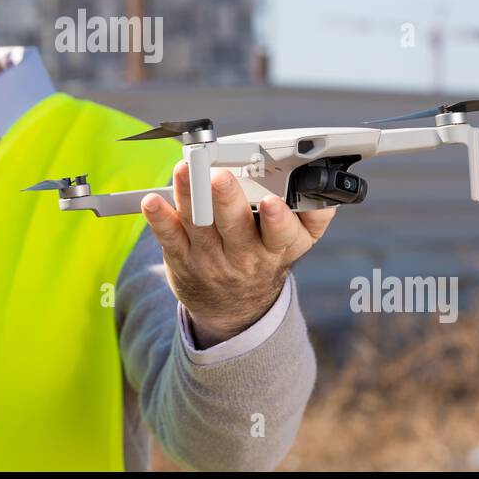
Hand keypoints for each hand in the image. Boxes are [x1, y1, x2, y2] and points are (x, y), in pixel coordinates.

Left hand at [140, 160, 336, 348]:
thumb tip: (327, 186)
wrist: (235, 307)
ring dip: (189, 196)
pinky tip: (152, 202)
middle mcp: (243, 254)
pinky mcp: (181, 257)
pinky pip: (168, 237)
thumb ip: (315, 213)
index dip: (277, 219)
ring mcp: (210, 257)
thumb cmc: (266, 257)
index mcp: (276, 247)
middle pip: (234, 226)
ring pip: (198, 224)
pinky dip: (158, 218)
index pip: (281, 235)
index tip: (271, 202)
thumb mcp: (297, 243)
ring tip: (184, 171)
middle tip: (219, 177)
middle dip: (227, 199)